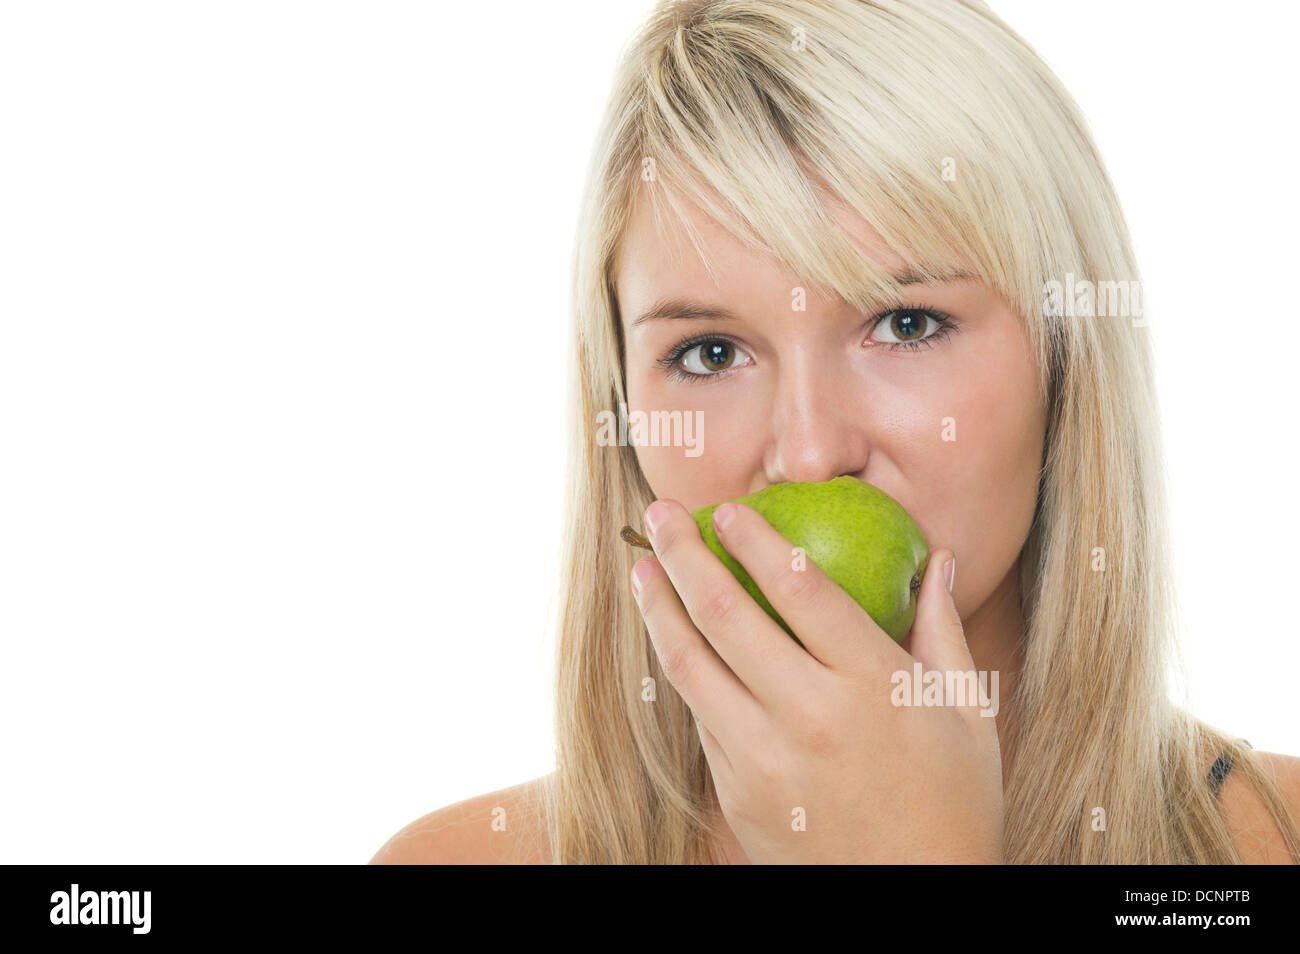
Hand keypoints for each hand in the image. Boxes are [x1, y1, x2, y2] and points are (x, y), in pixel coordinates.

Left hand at [629, 497, 1003, 863]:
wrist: (912, 903)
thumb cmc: (954, 803)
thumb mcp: (967, 713)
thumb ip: (943, 630)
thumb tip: (943, 559)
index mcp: (872, 683)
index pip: (800, 588)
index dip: (756, 538)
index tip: (730, 507)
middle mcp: (810, 714)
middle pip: (726, 614)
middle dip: (683, 553)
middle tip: (660, 513)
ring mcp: (766, 757)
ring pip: (691, 666)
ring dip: (658, 608)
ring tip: (641, 567)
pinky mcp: (739, 792)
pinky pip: (701, 717)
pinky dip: (680, 668)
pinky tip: (671, 638)